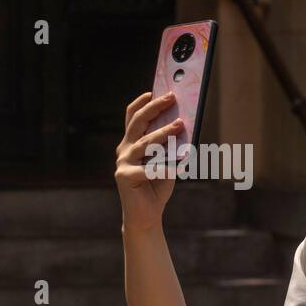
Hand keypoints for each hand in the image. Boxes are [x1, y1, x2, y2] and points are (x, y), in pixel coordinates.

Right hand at [115, 92, 183, 231]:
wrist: (147, 214)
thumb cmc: (157, 186)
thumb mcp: (167, 162)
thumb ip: (171, 147)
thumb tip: (183, 126)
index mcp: (131, 143)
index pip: (133, 117)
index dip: (142, 103)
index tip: (154, 91)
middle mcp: (124, 149)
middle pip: (137, 124)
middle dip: (154, 108)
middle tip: (171, 97)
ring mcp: (122, 162)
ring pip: (144, 143)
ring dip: (163, 133)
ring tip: (179, 124)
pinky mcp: (124, 177)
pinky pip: (148, 169)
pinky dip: (165, 168)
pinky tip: (180, 167)